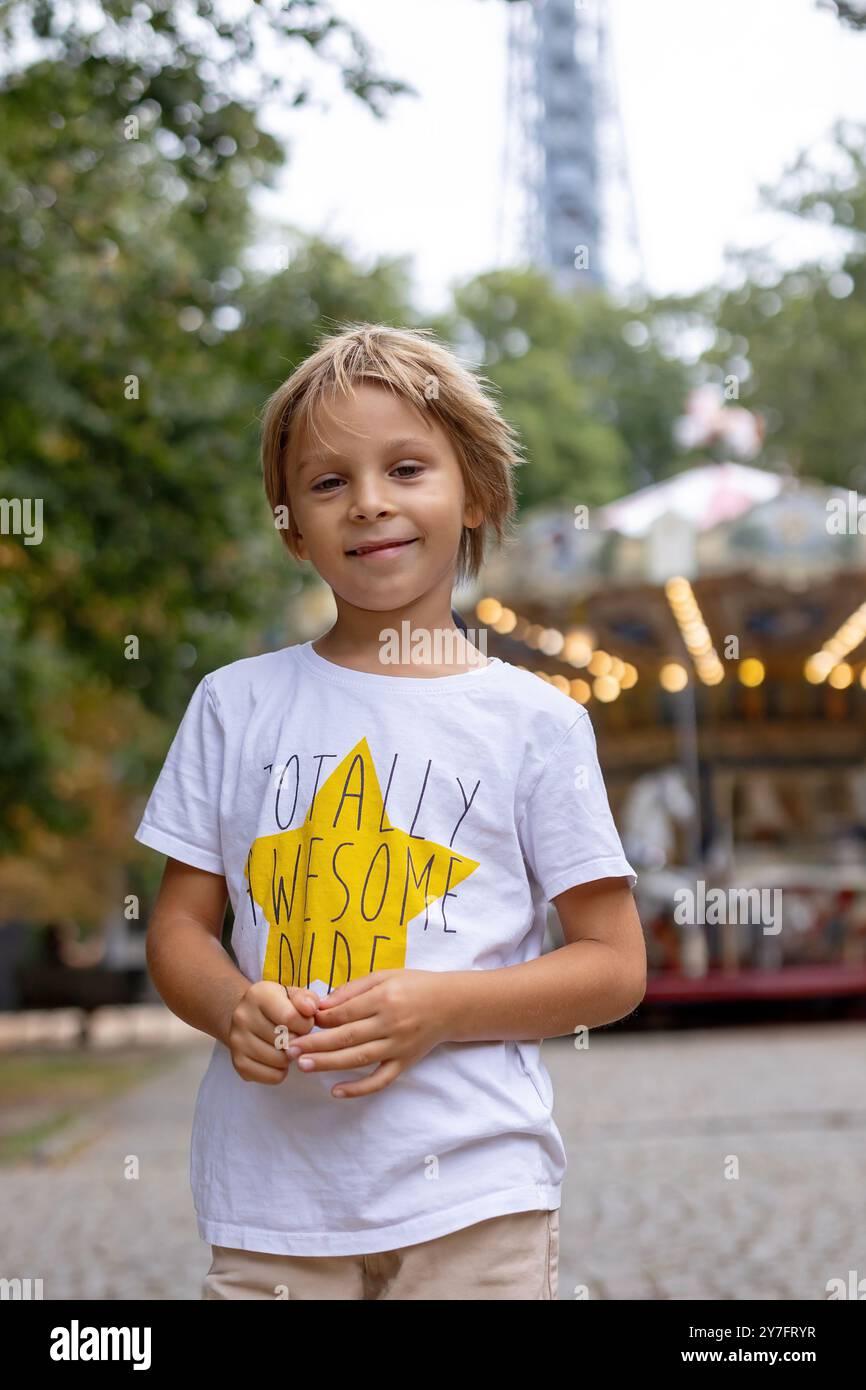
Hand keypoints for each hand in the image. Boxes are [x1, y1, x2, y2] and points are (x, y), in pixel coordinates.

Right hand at [228, 981, 318, 1084]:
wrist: (249, 1017)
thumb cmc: (278, 1005)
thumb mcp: (293, 994)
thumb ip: (306, 998)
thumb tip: (310, 1009)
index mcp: (258, 995)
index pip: (290, 1017)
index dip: (305, 1024)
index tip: (305, 1023)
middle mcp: (243, 1017)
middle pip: (285, 1041)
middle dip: (298, 1041)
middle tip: (294, 1035)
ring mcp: (237, 1041)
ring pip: (280, 1060)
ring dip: (290, 1057)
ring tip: (286, 1046)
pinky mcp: (239, 1063)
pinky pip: (273, 1077)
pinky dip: (281, 1071)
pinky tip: (278, 1058)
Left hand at [286, 969, 453, 1098]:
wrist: (451, 1004)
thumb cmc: (415, 985)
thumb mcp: (385, 976)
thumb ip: (353, 989)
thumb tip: (323, 1005)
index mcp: (385, 998)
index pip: (345, 1012)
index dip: (321, 1018)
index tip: (301, 1021)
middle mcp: (391, 1024)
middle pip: (347, 1037)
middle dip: (315, 1044)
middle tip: (290, 1049)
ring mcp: (398, 1046)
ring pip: (358, 1059)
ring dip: (328, 1064)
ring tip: (303, 1066)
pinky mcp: (405, 1063)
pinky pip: (380, 1080)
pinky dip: (359, 1088)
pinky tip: (337, 1091)